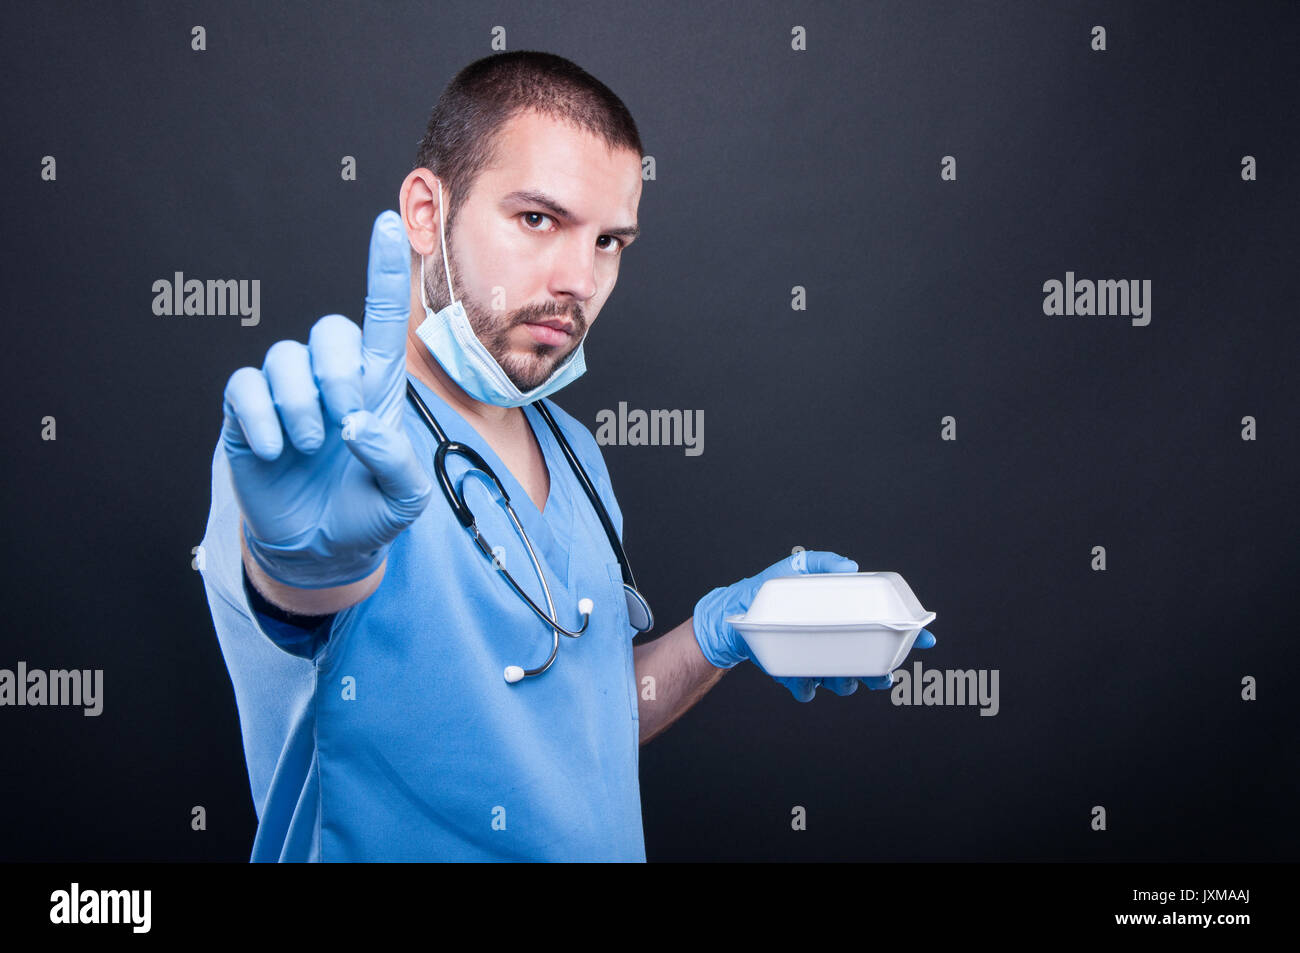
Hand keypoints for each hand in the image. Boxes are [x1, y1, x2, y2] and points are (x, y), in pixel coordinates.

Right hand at [221, 211, 433, 588]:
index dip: (384, 270)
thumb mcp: (403, 499)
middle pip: (329, 329)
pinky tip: (276, 451)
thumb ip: (395, 461)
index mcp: (375, 387)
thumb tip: (357, 423)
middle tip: (341, 426)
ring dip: (299, 406)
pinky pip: (243, 387)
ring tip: (310, 448)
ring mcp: (286, 392)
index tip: (388, 223)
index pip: (381, 316)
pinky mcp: (246, 412)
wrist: (319, 549)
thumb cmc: (366, 513)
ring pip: (284, 358)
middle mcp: (330, 378)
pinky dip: (260, 419)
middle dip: (335, 373)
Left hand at [691, 550, 937, 700]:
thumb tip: (851, 566)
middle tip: (882, 674)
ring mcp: (819, 658)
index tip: (925, 637)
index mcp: (842, 615)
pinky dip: (807, 688)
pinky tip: (802, 681)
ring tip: (840, 679)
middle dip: (881, 672)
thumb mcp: (795, 569)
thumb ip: (821, 562)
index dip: (908, 632)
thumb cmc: (770, 589)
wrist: (735, 613)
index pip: (883, 624)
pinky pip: (808, 689)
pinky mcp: (796, 673)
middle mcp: (835, 639)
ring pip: (844, 681)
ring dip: (847, 684)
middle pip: (870, 661)